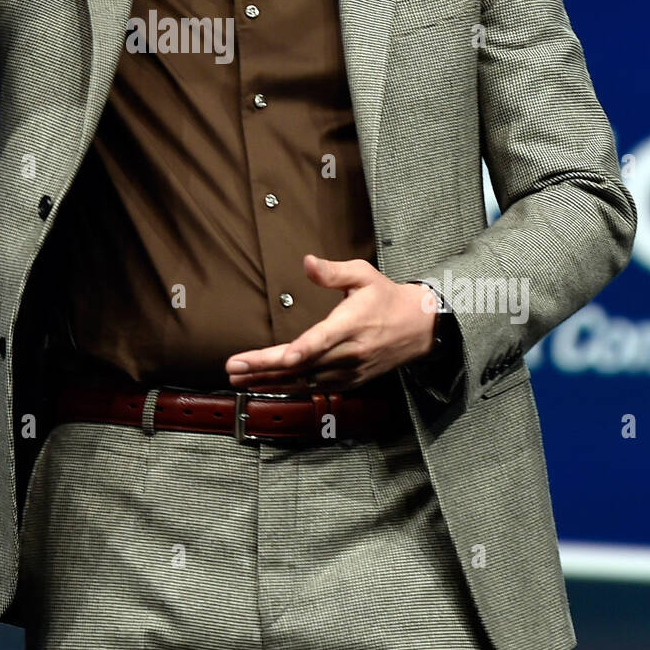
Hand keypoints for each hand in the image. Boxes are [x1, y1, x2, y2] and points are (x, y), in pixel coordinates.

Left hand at [223, 255, 435, 391]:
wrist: (417, 329)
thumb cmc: (385, 297)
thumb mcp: (363, 274)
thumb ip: (333, 271)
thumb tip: (307, 262)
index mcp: (352, 324)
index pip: (324, 339)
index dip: (303, 350)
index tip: (283, 357)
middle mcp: (349, 353)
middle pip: (303, 364)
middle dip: (265, 367)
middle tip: (233, 367)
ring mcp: (348, 371)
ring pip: (304, 380)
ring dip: (269, 381)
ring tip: (237, 378)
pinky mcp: (347, 382)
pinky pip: (313, 388)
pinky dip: (287, 387)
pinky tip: (264, 385)